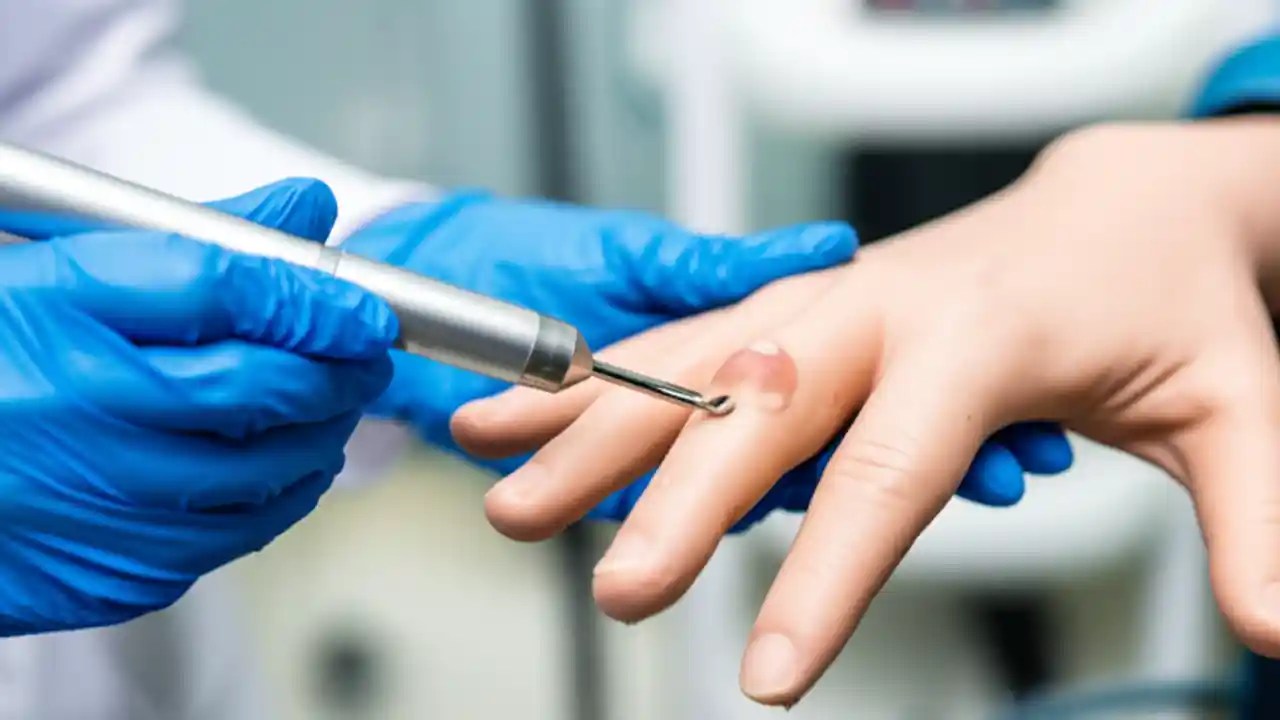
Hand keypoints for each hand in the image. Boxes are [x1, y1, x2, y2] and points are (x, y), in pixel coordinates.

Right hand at [0, 179, 396, 634]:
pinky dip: (281, 495)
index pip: (229, 287)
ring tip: (330, 403)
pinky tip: (282, 465)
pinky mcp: (120, 570)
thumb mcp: (78, 272)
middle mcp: (83, 404)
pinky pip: (239, 533)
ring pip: (271, 468)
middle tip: (364, 353)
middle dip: (342, 368)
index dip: (320, 299)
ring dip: (324, 432)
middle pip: (266, 385)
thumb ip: (205, 242)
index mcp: (65, 306)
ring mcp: (101, 498)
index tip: (366, 310)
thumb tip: (310, 205)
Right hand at [456, 118, 1279, 702]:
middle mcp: (878, 308)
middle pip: (761, 407)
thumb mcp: (1236, 401)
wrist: (1114, 201)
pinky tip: (511, 416)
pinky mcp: (789, 304)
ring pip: (690, 365)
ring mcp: (821, 299)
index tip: (768, 673)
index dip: (828, 576)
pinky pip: (674, 340)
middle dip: (678, 502)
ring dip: (594, 432)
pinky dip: (589, 382)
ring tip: (508, 496)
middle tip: (617, 589)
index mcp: (980, 334)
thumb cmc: (1160, 294)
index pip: (893, 468)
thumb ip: (1253, 519)